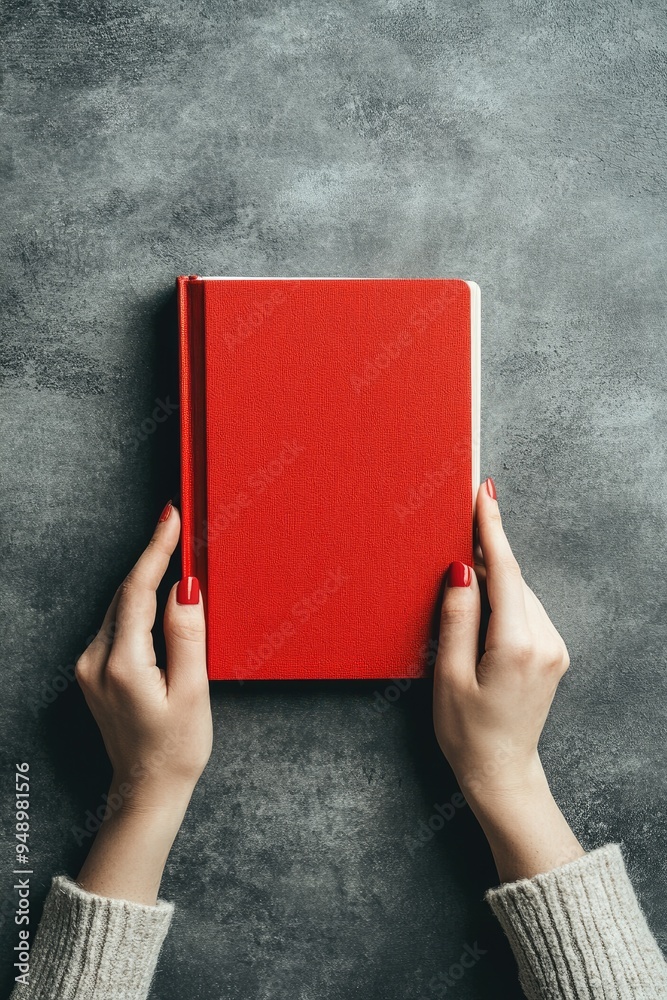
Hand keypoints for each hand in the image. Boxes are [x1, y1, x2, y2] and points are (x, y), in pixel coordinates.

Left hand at [74, 501, 211, 902]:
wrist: (146, 789)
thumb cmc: (177, 747)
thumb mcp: (192, 691)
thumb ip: (186, 635)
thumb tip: (184, 587)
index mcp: (121, 663)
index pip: (137, 590)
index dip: (156, 549)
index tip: (170, 517)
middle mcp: (95, 660)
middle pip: (125, 593)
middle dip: (152, 557)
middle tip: (176, 524)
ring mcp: (88, 667)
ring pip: (119, 606)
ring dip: (144, 579)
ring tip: (171, 549)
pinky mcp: (92, 672)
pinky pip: (116, 623)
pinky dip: (137, 602)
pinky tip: (156, 594)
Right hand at [433, 478, 583, 882]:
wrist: (502, 773)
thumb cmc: (467, 732)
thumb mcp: (450, 676)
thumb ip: (457, 618)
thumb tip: (461, 568)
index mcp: (518, 645)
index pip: (505, 572)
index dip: (493, 528)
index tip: (485, 493)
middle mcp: (546, 642)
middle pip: (513, 579)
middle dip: (487, 551)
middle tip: (458, 522)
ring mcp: (555, 648)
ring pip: (520, 593)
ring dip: (494, 577)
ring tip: (462, 570)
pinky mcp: (553, 653)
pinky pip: (526, 610)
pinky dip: (504, 598)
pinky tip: (481, 601)